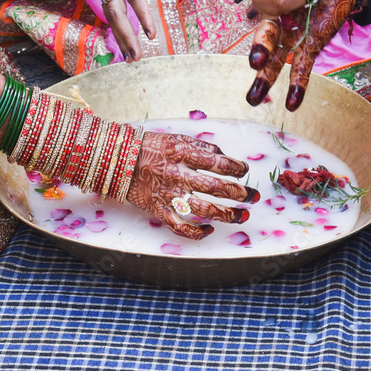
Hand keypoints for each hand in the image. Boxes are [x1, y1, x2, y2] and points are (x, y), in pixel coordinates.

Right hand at [90, 0, 183, 61]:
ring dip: (120, 37)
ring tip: (132, 57)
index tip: (151, 34)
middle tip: (137, 56)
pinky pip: (108, 10)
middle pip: (116, 12)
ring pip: (109, 15)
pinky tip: (124, 42)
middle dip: (126, 36)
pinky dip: (116, 28)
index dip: (142, 15)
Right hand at [126, 132, 260, 239]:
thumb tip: (224, 156)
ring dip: (226, 214)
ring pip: (202, 210)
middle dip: (239, 193)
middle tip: (254, 197)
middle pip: (215, 187)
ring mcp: (167, 194)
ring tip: (242, 216)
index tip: (244, 171)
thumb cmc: (149, 147)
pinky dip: (197, 232)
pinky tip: (209, 230)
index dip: (235, 168)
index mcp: (182, 153)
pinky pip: (180, 227)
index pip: (217, 162)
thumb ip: (200, 147)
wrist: (116, 159)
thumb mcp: (175, 138)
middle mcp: (177, 174)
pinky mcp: (158, 210)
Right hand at [244, 0, 358, 110]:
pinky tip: (292, 104)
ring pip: (274, 59)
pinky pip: (301, 68)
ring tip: (253, 99)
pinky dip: (297, 86)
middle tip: (254, 62)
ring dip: (264, 79)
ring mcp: (291, 36)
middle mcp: (276, 19)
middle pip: (264, 36)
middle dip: (259, 49)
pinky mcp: (309, 47)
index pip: (265, 1)